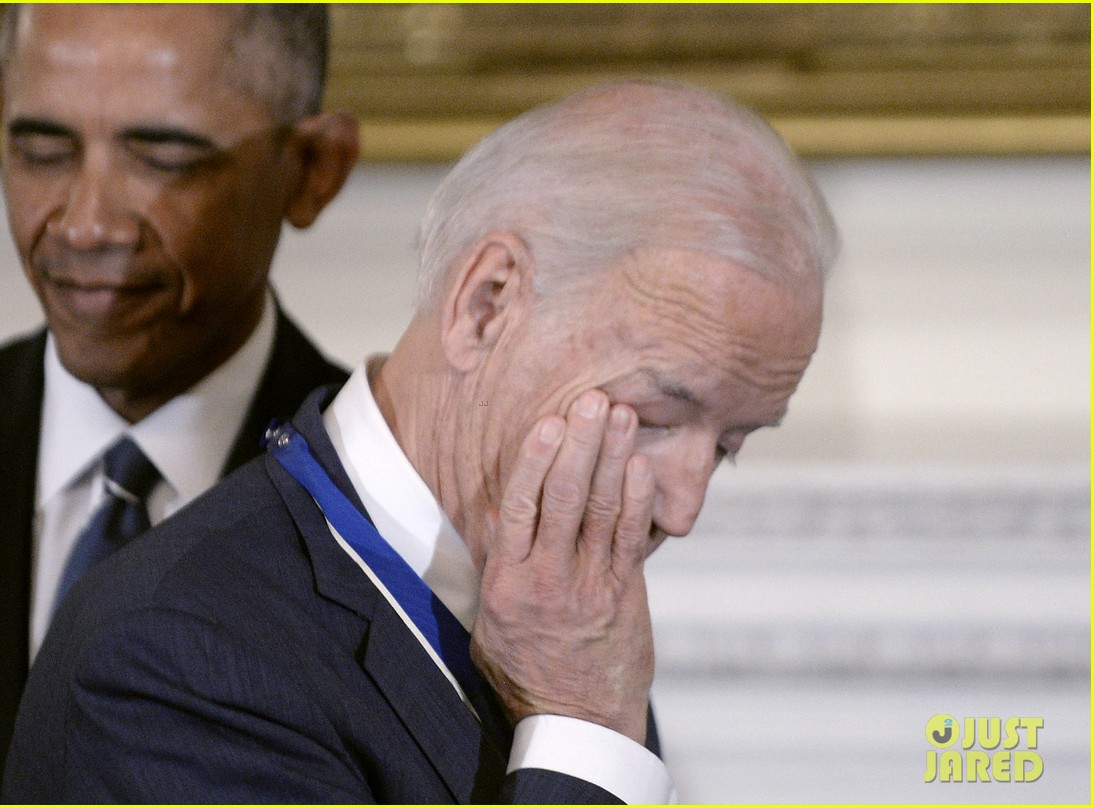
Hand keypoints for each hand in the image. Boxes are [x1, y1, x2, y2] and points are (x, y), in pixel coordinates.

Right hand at [470, 389, 655, 743]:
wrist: (574, 723)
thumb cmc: (526, 669)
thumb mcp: (491, 621)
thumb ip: (501, 569)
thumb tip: (504, 517)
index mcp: (506, 583)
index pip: (518, 508)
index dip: (533, 461)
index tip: (548, 422)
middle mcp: (545, 580)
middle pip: (563, 499)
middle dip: (580, 445)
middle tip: (594, 400)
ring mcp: (588, 587)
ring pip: (600, 512)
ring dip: (612, 458)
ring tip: (622, 416)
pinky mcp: (622, 596)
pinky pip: (629, 540)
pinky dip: (636, 499)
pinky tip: (640, 465)